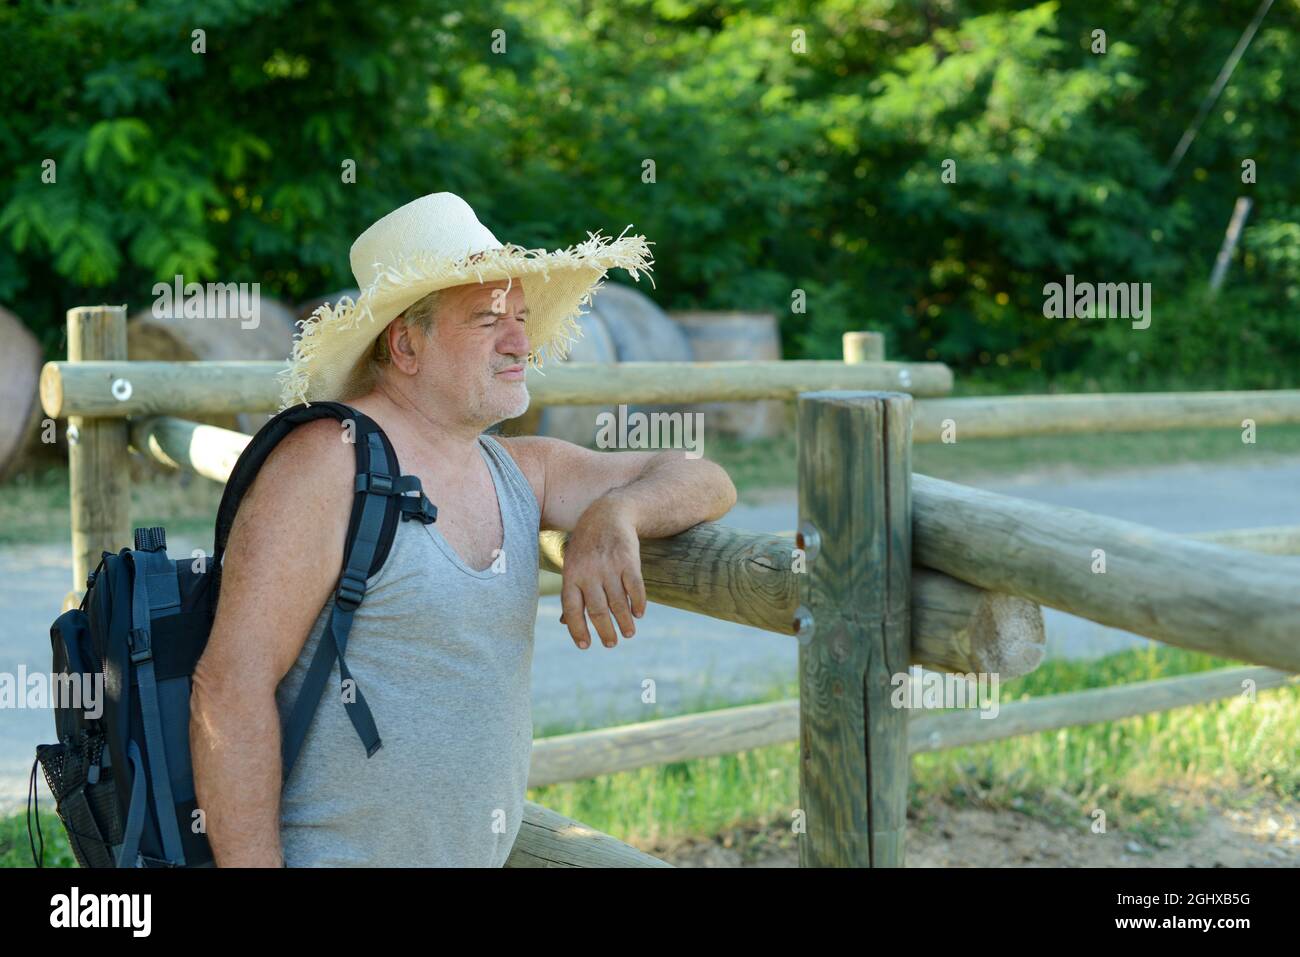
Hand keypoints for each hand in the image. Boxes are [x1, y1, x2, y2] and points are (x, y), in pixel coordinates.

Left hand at [559, 497, 646, 648]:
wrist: (608, 514)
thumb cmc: (587, 545)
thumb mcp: (573, 564)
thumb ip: (572, 593)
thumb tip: (566, 624)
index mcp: (571, 575)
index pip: (572, 609)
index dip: (578, 630)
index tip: (586, 646)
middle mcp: (589, 572)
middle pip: (597, 610)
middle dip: (605, 631)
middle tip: (611, 644)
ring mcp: (609, 566)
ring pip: (618, 602)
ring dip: (624, 622)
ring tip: (629, 633)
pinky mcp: (629, 560)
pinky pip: (635, 588)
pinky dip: (638, 603)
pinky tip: (639, 613)